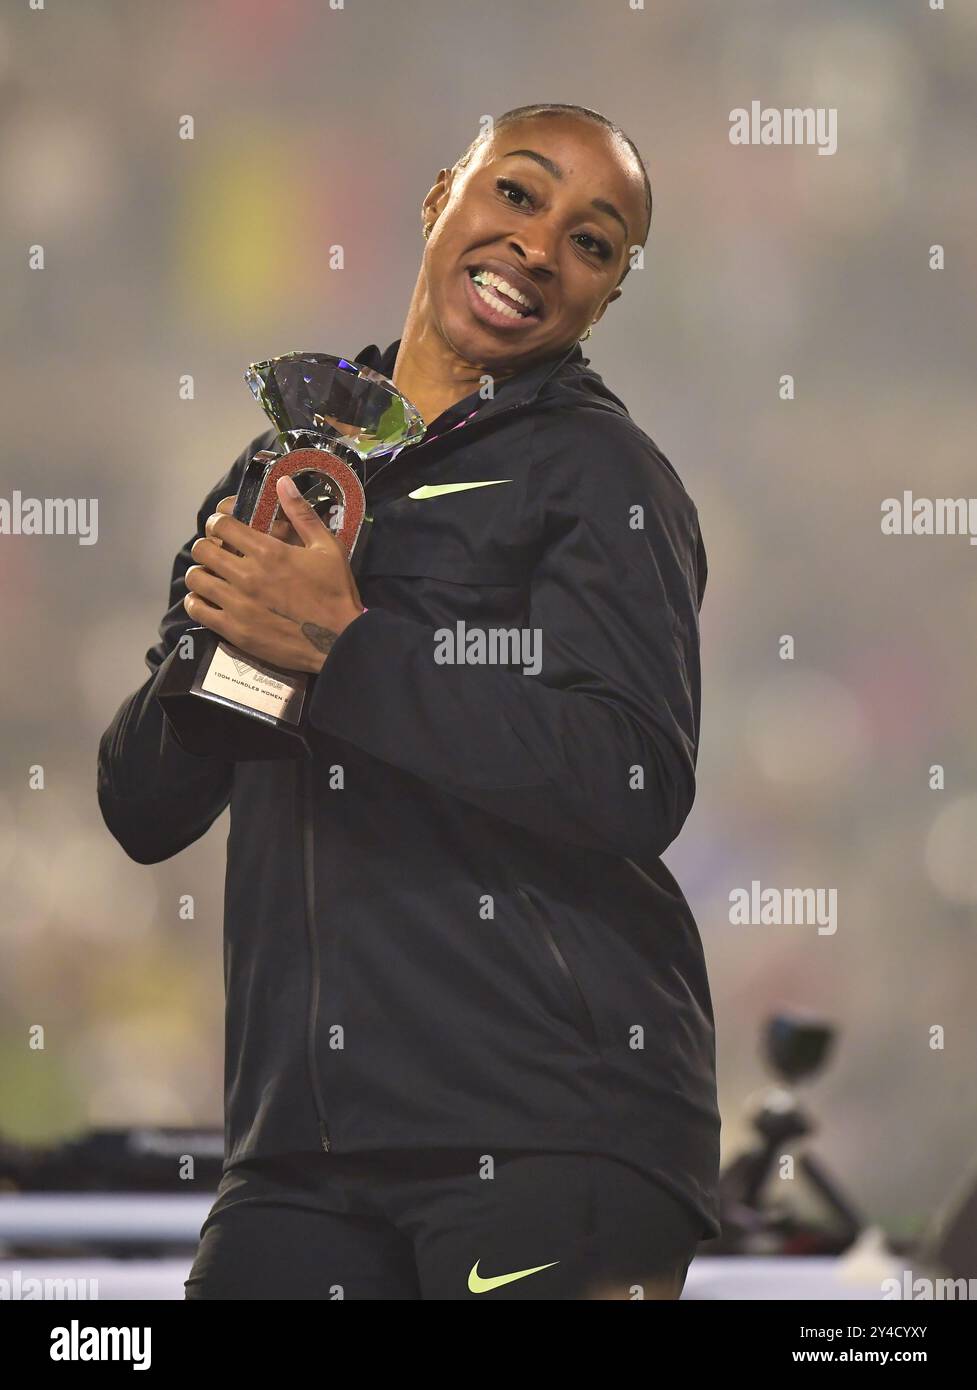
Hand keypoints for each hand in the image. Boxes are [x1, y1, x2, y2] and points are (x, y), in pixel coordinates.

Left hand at [183, 476, 365, 673]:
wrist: (340, 641)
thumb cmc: (336, 592)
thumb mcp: (327, 548)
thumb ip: (302, 514)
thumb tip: (282, 481)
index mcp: (268, 551)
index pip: (222, 524)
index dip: (218, 521)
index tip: (223, 527)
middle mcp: (247, 575)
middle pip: (202, 550)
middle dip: (207, 546)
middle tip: (217, 552)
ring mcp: (237, 604)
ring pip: (196, 579)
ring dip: (201, 573)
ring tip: (212, 576)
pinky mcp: (234, 630)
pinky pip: (197, 610)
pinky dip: (197, 601)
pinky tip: (207, 600)